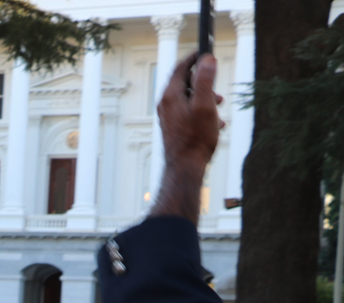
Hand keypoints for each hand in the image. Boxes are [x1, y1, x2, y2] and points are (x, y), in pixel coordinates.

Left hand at [152, 53, 223, 222]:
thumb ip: (205, 81)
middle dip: (204, 82)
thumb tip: (206, 59)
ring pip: (189, 98)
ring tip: (220, 106)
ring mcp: (168, 116)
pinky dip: (203, 112)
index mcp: (170, 96)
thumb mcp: (205, 105)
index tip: (207, 52)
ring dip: (207, 98)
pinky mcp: (173, 126)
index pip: (180, 68)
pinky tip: (216, 124)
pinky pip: (189, 112)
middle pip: (185, 82)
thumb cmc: (196, 138)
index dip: (194, 57)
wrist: (185, 167)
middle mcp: (166, 105)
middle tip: (217, 89)